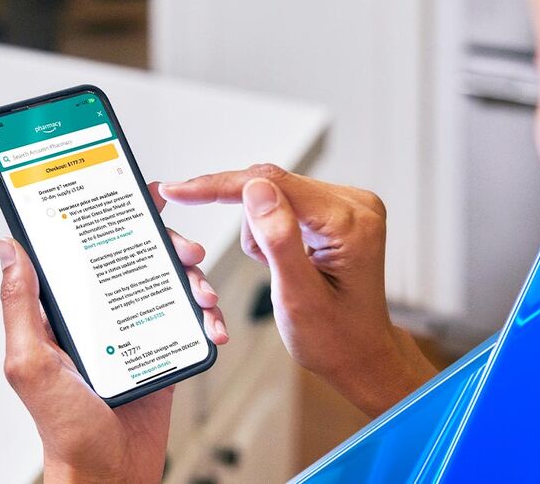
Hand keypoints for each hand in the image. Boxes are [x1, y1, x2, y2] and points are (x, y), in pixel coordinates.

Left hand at [0, 189, 224, 483]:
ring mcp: (131, 328)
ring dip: (192, 277)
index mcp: (60, 309)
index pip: (81, 247)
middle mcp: (96, 312)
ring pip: (166, 281)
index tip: (133, 193)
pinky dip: (205, 316)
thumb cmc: (64, 428)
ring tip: (202, 291)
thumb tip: (7, 248)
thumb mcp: (30, 363)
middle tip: (184, 249)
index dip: (105, 215)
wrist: (109, 473)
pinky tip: (211, 322)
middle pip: (133, 255)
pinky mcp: (161, 350)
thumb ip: (19, 305)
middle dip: (165, 243)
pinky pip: (188, 320)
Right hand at [159, 165, 435, 417]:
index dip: (221, 186)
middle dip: (248, 222)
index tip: (180, 191)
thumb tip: (255, 189)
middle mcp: (355, 205)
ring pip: (273, 192)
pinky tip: (280, 258)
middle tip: (250, 259)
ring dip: (258, 230)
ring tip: (275, 268)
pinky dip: (267, 229)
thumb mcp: (298, 295)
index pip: (275, 184)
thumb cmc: (334, 336)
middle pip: (273, 183)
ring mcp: (347, 206)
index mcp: (351, 223)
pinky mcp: (336, 211)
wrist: (358, 355)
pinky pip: (283, 202)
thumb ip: (278, 239)